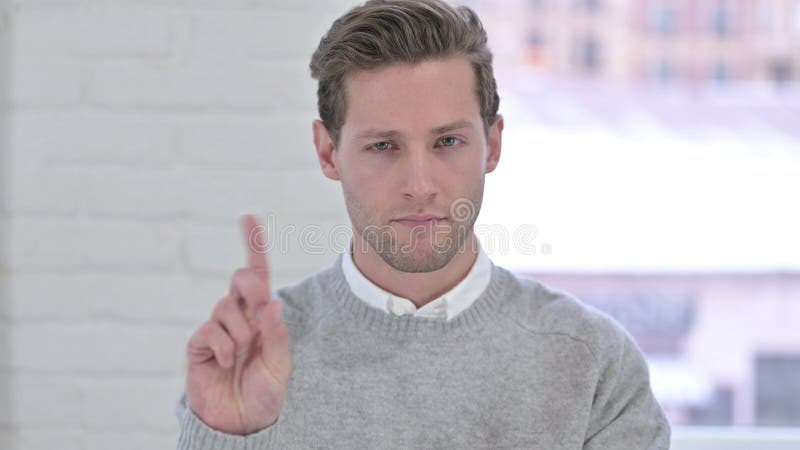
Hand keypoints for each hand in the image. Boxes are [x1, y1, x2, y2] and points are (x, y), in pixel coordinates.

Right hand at [185, 214, 291, 434]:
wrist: (242, 422)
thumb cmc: (264, 391)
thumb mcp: (280, 364)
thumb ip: (276, 334)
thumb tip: (272, 302)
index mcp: (262, 316)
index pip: (258, 275)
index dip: (253, 245)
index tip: (248, 217)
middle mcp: (240, 316)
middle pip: (241, 279)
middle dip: (251, 285)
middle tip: (259, 305)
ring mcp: (218, 328)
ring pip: (226, 305)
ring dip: (241, 330)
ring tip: (244, 354)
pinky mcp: (199, 344)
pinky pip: (211, 330)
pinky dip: (225, 346)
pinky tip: (228, 362)